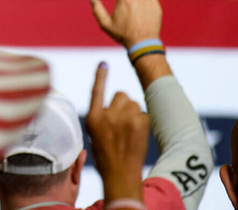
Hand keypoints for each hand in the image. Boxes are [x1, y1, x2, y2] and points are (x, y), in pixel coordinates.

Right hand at [86, 63, 150, 196]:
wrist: (120, 174)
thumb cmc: (107, 157)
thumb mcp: (95, 135)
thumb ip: (102, 118)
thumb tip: (114, 105)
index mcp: (93, 117)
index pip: (97, 91)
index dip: (101, 76)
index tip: (104, 63)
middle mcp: (107, 114)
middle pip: (121, 95)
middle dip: (124, 105)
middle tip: (123, 124)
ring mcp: (123, 117)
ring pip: (134, 104)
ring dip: (134, 114)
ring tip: (130, 133)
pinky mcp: (139, 121)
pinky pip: (143, 114)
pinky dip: (142, 122)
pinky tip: (137, 136)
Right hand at [91, 0, 161, 48]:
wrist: (143, 44)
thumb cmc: (123, 34)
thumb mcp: (105, 25)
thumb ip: (97, 10)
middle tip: (124, 9)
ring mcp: (148, 1)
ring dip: (136, 1)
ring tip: (134, 17)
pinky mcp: (156, 7)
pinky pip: (150, 0)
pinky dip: (146, 4)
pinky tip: (144, 16)